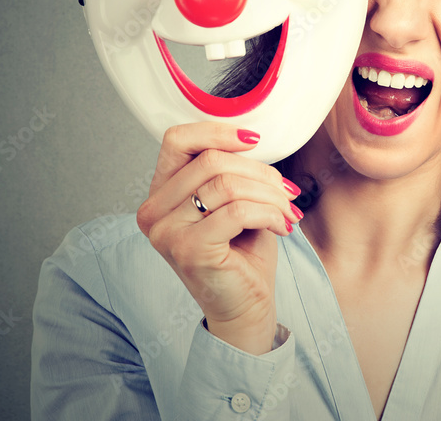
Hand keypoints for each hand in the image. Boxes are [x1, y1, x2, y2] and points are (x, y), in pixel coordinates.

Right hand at [136, 122, 301, 354]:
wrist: (245, 308)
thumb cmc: (242, 252)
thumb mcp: (233, 200)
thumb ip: (229, 170)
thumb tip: (250, 136)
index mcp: (160, 194)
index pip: (177, 140)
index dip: (218, 131)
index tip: (255, 140)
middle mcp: (153, 212)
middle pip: (211, 160)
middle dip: (261, 172)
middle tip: (287, 192)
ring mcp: (166, 232)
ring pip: (227, 184)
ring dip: (270, 194)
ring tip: (287, 211)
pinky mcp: (188, 250)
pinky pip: (237, 211)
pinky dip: (269, 213)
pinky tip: (282, 225)